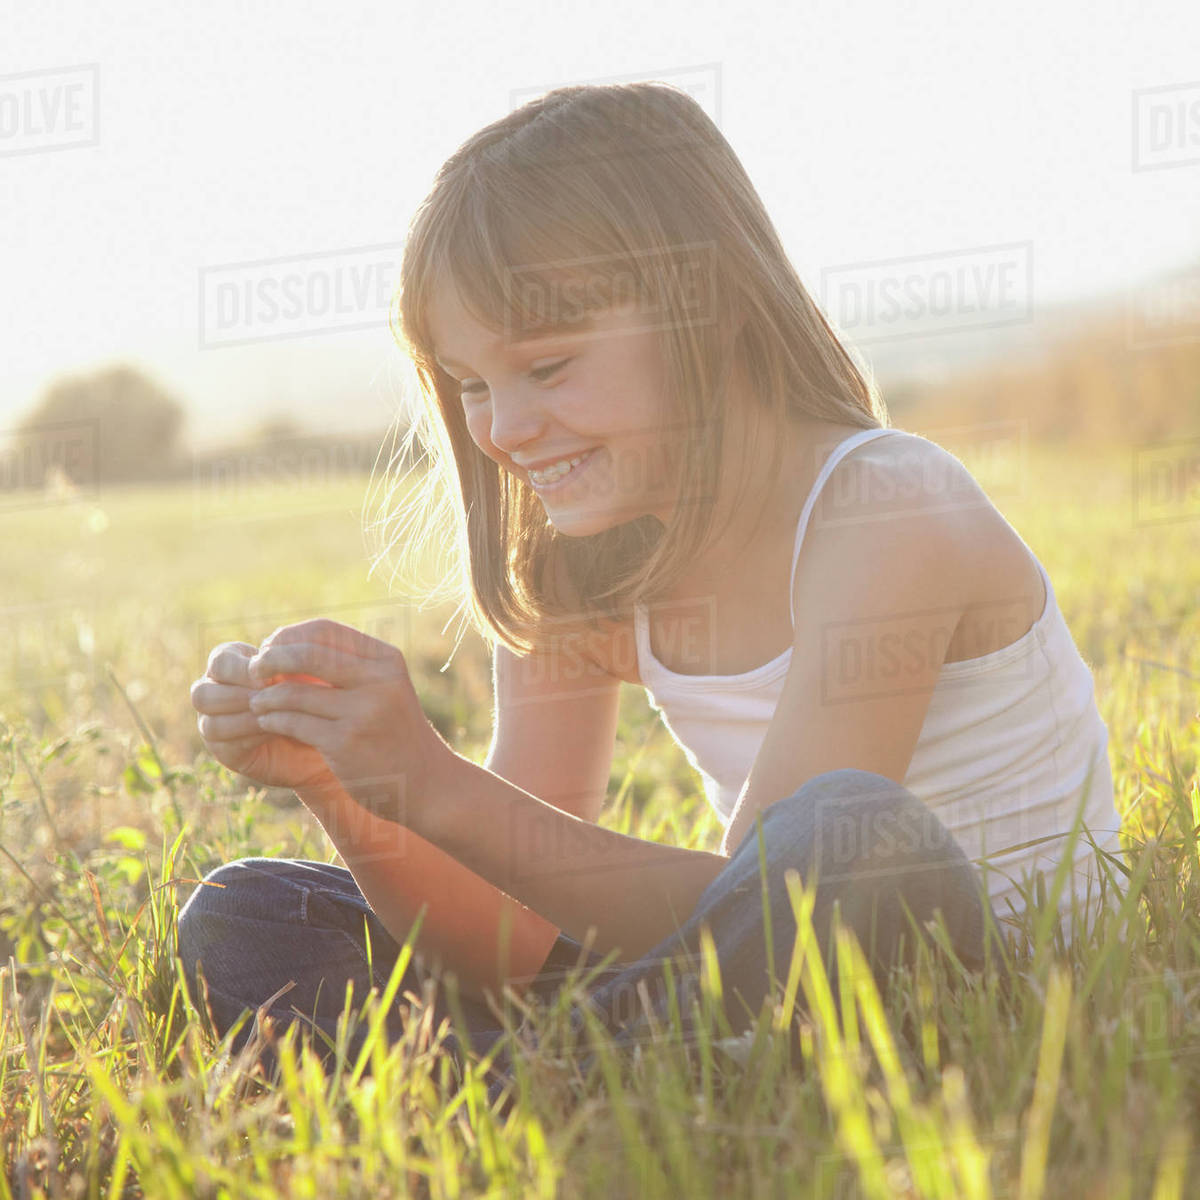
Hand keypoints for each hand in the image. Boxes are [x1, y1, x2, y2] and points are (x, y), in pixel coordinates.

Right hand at [190, 641, 340, 794]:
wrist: (324, 734)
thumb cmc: (313, 694)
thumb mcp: (304, 674)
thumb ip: (289, 660)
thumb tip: (276, 648)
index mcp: (230, 663)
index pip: (219, 661)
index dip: (241, 670)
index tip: (270, 678)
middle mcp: (214, 691)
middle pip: (202, 692)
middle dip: (238, 696)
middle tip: (269, 699)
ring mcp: (212, 722)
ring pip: (209, 721)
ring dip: (244, 716)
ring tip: (275, 715)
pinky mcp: (222, 749)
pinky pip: (222, 741)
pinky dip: (249, 734)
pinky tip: (276, 729)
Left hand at [243, 618, 451, 824]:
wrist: (426, 782)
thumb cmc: (395, 733)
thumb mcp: (383, 689)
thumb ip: (346, 667)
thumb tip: (285, 646)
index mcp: (386, 660)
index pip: (325, 630)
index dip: (290, 636)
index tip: (272, 650)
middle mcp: (378, 681)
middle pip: (307, 653)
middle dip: (271, 660)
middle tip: (253, 672)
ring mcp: (363, 712)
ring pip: (294, 692)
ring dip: (266, 696)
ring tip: (257, 703)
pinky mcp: (345, 743)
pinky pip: (293, 722)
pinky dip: (272, 719)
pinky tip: (267, 721)